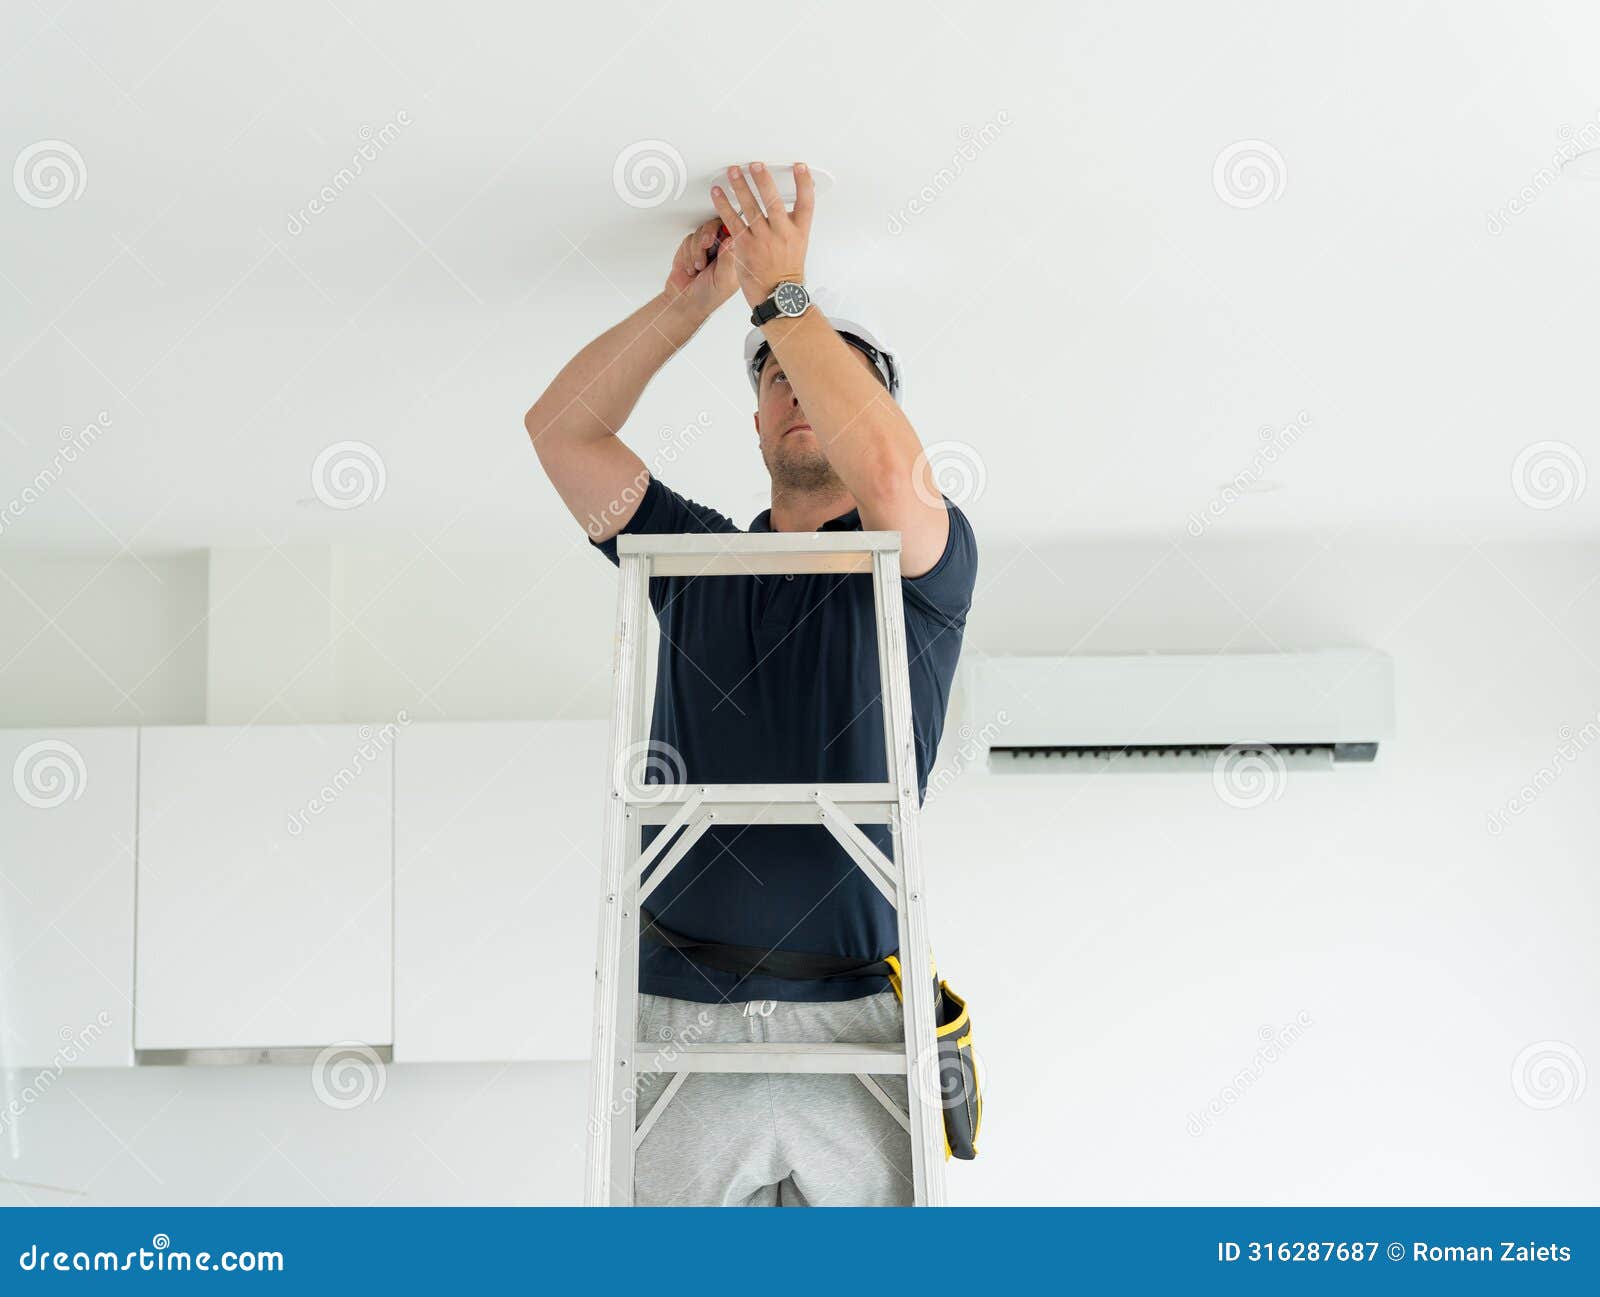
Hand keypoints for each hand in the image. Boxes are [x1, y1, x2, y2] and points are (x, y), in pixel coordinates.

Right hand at [662, 215, 738, 314]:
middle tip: (706, 244)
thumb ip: (728, 259)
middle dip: (709, 233)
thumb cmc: (708, 296)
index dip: (728, 228)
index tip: (722, 234)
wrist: (685, 301)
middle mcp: (721, 249)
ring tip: (699, 267)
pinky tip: (692, 267)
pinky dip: (688, 253)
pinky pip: (689, 239)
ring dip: (697, 249)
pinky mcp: (691, 248)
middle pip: (716, 225)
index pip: (734, 232)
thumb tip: (732, 239)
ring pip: (701, 231)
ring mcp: (706, 247)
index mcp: (734, 256)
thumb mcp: (723, 279)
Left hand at [710, 162, 813, 308]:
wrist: (777, 297)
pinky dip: (723, 205)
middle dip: (764, 180)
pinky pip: (732, 221)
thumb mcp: (797, 246)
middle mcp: (782, 233)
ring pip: (751, 207)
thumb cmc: (785, 274)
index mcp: (799, 232)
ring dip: (741, 187)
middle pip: (774, 200)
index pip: (806, 203)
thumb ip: (791, 225)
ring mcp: (763, 240)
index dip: (804, 183)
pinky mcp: (745, 247)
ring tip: (734, 172)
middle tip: (756, 164)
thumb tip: (788, 207)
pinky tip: (718, 193)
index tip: (800, 167)